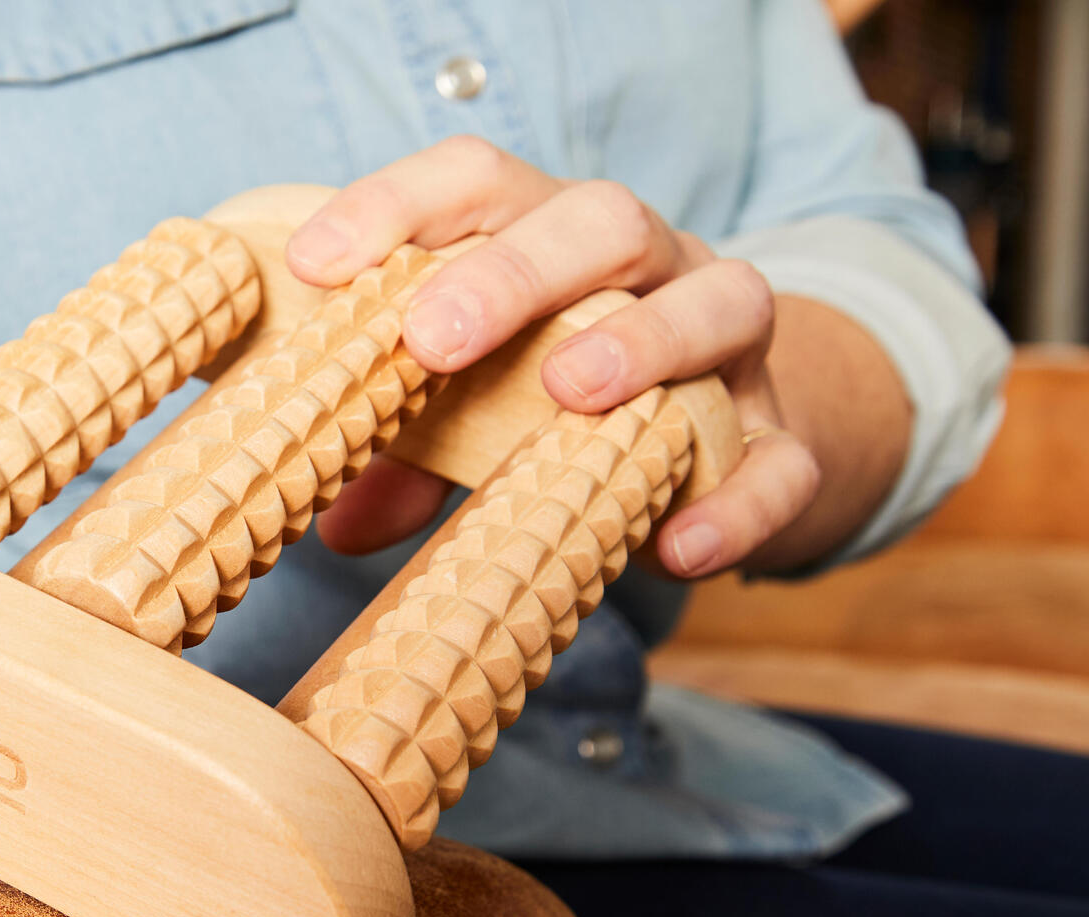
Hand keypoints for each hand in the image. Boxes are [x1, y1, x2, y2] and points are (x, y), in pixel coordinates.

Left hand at [285, 137, 819, 577]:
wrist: (712, 447)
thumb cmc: (554, 408)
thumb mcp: (468, 421)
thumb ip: (406, 457)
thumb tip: (339, 524)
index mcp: (549, 238)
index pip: (479, 182)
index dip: (396, 207)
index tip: (317, 265)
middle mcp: (648, 268)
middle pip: (601, 219)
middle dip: (515, 271)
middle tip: (433, 337)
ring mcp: (727, 344)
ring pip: (720, 300)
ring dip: (643, 341)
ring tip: (571, 393)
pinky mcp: (778, 434)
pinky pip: (783, 458)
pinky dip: (740, 501)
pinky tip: (676, 549)